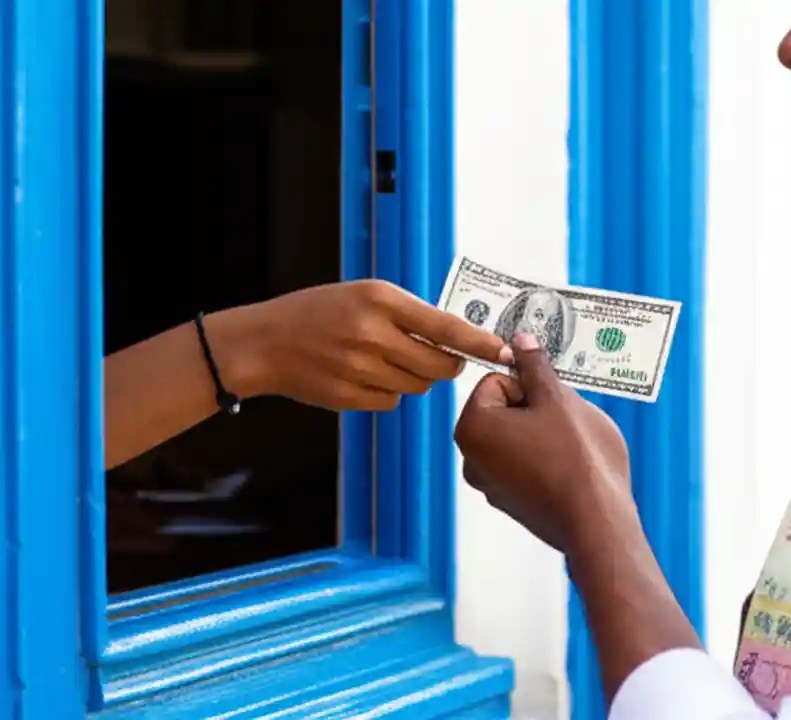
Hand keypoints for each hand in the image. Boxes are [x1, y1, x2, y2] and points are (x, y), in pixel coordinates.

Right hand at [207, 279, 506, 410]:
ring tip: (390, 359)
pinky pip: (393, 401)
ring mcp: (360, 369)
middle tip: (445, 358)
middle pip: (440, 364)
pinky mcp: (350, 397)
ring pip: (418, 385)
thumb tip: (457, 337)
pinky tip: (367, 375)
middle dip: (449, 364)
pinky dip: (390, 392)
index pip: (446, 326)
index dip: (480, 342)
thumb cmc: (318, 312)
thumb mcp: (363, 294)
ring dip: (417, 377)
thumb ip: (409, 313)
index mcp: (379, 300)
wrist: (265, 342)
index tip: (504, 350)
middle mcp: (372, 334)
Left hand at [453, 333, 632, 551]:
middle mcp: (472, 458)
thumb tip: (520, 341)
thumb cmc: (577, 457)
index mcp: (474, 427)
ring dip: (542, 433)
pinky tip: (570, 469)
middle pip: (504, 409)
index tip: (554, 402)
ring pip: (518, 437)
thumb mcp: (558, 399)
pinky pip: (526, 465)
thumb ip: (535, 367)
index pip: (497, 381)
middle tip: (566, 423)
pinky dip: (545, 460)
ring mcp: (490, 486)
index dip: (530, 386)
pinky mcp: (512, 504)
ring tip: (571, 447)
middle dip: (535, 409)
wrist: (597, 522)